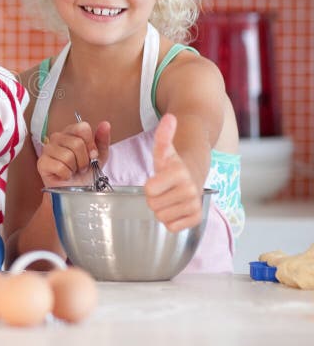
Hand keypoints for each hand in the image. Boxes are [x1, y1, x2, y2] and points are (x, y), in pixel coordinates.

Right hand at [37, 118, 109, 187]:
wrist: (77, 190)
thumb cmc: (86, 172)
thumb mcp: (100, 156)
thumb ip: (102, 139)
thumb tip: (105, 124)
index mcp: (70, 132)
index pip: (82, 128)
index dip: (91, 144)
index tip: (91, 154)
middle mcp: (57, 137)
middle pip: (77, 143)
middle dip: (84, 159)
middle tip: (81, 166)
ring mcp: (47, 149)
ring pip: (68, 156)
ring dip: (75, 168)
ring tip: (73, 170)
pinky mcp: (42, 163)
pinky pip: (59, 167)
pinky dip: (66, 174)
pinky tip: (64, 175)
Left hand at [145, 114, 202, 231]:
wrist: (195, 173)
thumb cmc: (173, 163)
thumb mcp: (164, 149)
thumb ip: (163, 135)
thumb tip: (169, 117)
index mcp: (180, 173)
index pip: (149, 190)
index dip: (149, 185)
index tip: (158, 179)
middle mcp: (190, 190)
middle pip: (153, 205)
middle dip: (155, 197)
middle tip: (164, 189)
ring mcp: (195, 205)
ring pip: (162, 217)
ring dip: (163, 208)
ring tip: (170, 196)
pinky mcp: (197, 218)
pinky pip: (172, 227)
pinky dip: (171, 220)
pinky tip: (176, 207)